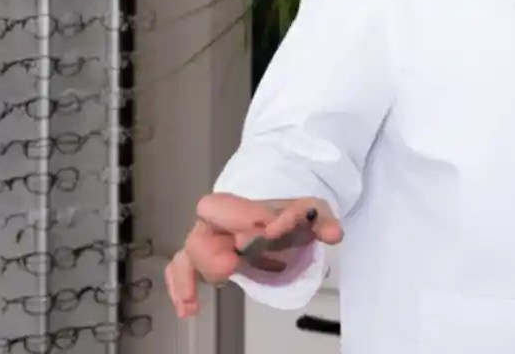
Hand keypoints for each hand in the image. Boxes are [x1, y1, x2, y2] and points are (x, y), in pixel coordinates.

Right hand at [165, 193, 342, 318]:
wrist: (281, 222)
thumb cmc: (291, 216)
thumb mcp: (312, 213)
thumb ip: (322, 221)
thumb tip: (334, 234)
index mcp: (242, 208)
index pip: (223, 205)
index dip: (237, 215)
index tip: (264, 229)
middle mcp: (218, 224)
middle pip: (201, 232)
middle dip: (211, 250)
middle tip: (231, 266)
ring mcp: (209, 244)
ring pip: (188, 255)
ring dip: (190, 276)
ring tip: (197, 297)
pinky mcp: (206, 263)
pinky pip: (182, 272)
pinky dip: (181, 289)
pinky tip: (188, 309)